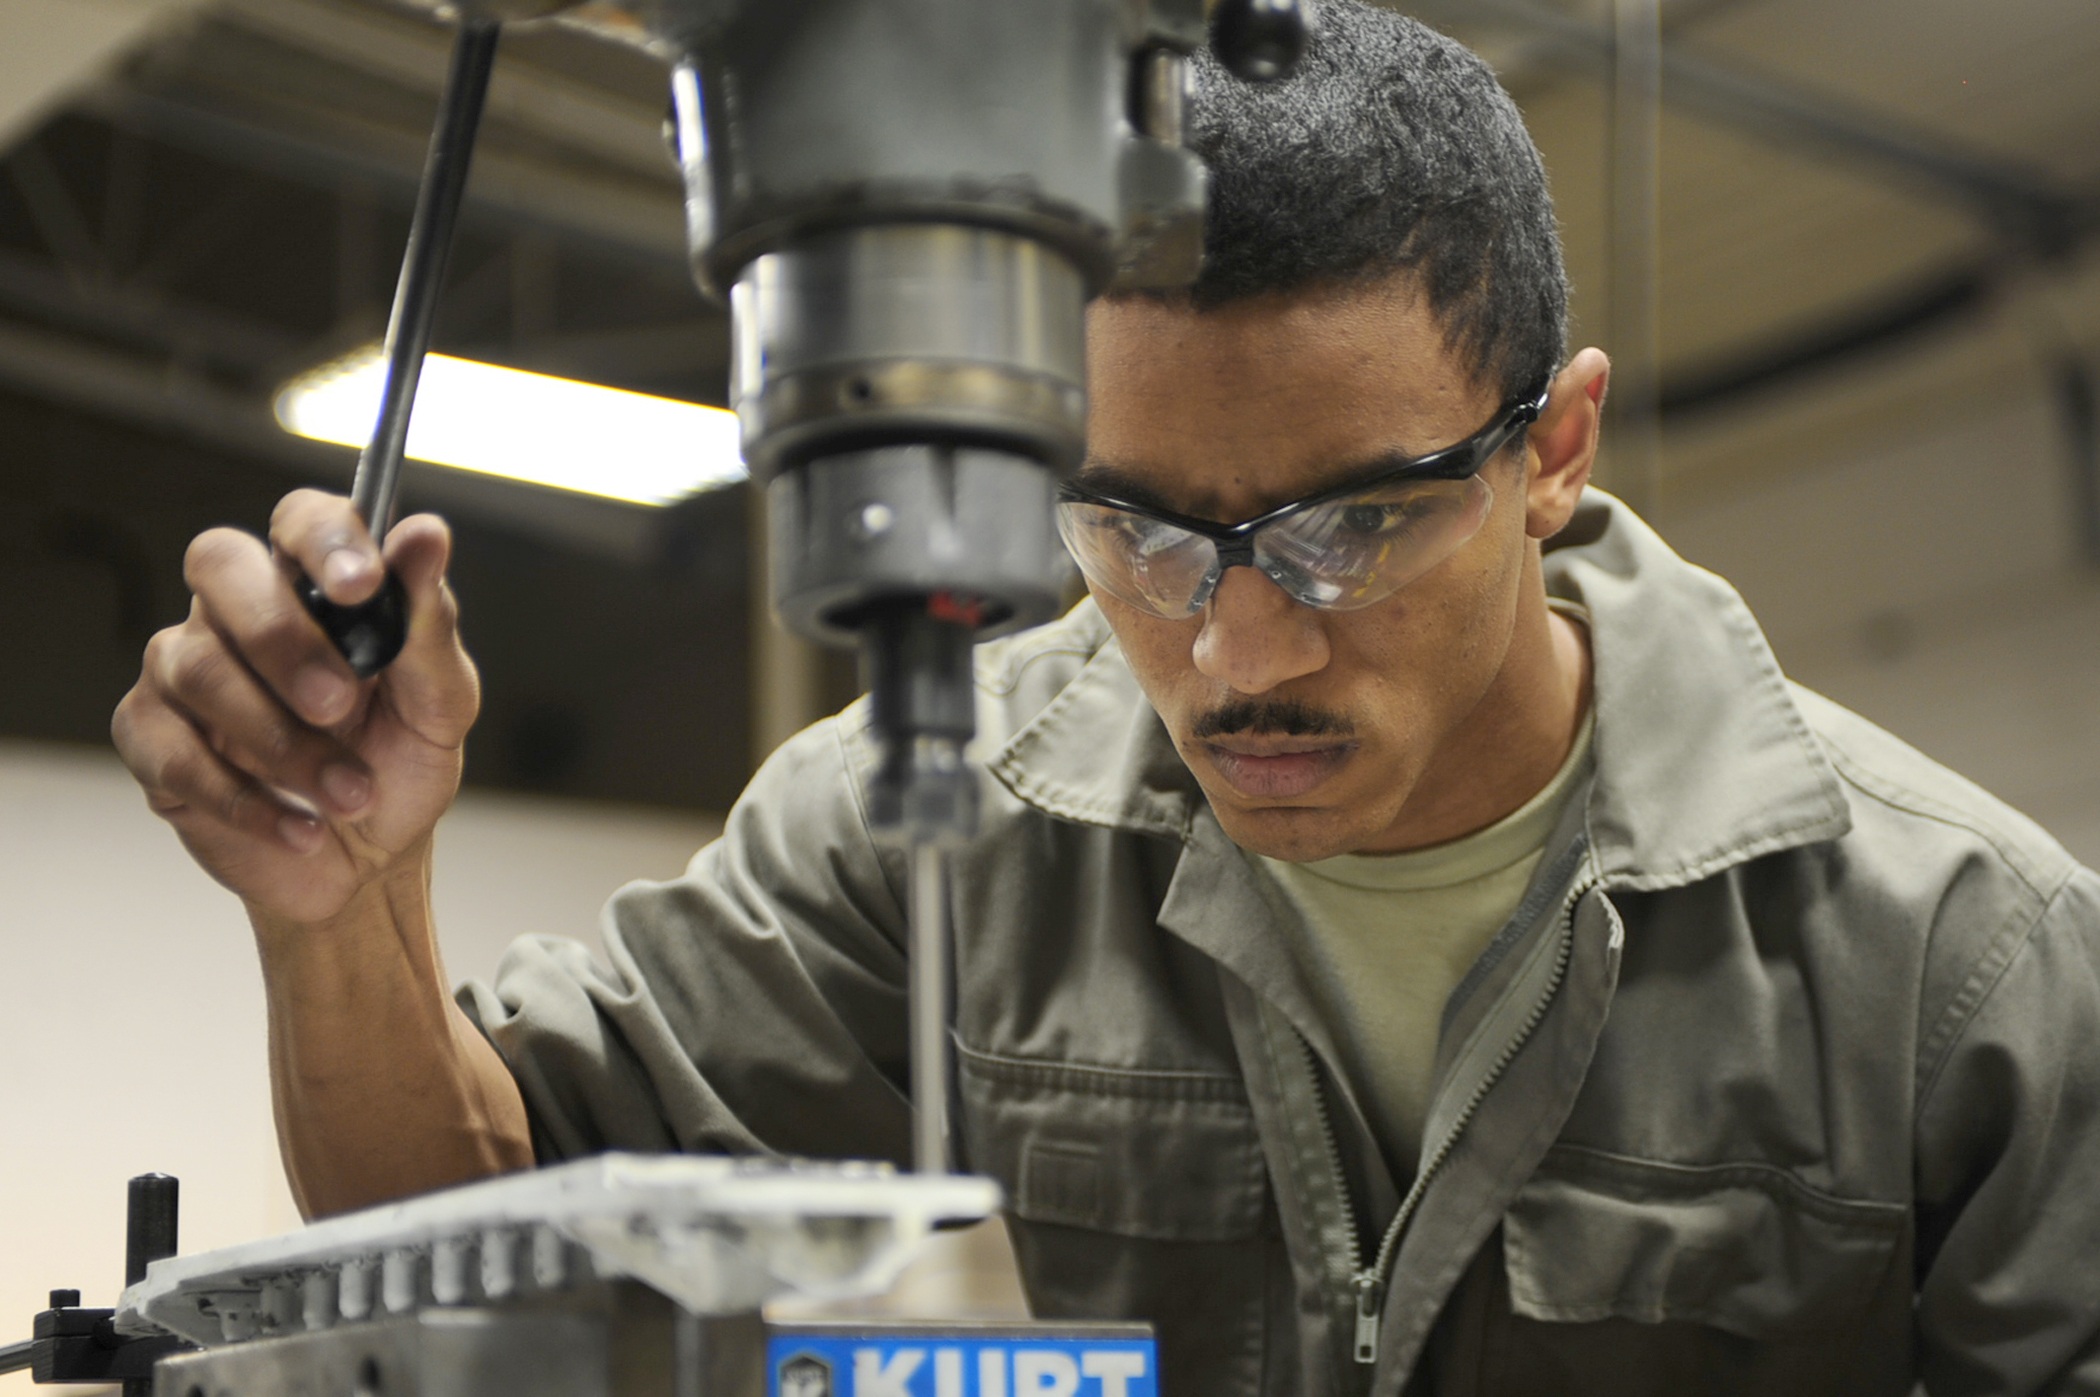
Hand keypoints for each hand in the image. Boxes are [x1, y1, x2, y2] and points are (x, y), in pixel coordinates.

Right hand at [113, 491, 480, 923]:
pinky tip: (302, 828)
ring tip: (351, 794)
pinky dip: (247, 799)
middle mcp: (238, 611)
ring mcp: (184, 671)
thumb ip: (429, 623)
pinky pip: (176, 754)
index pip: (300, 520)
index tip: (364, 584)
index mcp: (314, 586)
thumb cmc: (401, 762)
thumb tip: (427, 535)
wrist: (369, 859)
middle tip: (338, 702)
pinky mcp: (153, 740)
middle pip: (219, 565)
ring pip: (198, 669)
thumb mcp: (438, 703)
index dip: (325, 540)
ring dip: (283, 742)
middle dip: (280, 634)